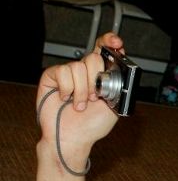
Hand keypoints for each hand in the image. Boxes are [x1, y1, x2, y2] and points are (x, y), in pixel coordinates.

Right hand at [36, 32, 124, 154]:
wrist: (73, 139)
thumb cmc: (92, 126)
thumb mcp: (115, 106)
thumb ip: (119, 87)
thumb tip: (123, 69)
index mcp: (100, 75)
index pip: (104, 50)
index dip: (110, 42)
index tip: (117, 44)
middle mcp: (84, 71)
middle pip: (93, 57)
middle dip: (97, 79)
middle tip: (95, 97)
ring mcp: (67, 73)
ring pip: (79, 67)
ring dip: (83, 90)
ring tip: (81, 105)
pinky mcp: (52, 76)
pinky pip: (64, 72)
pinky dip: (69, 89)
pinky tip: (67, 99)